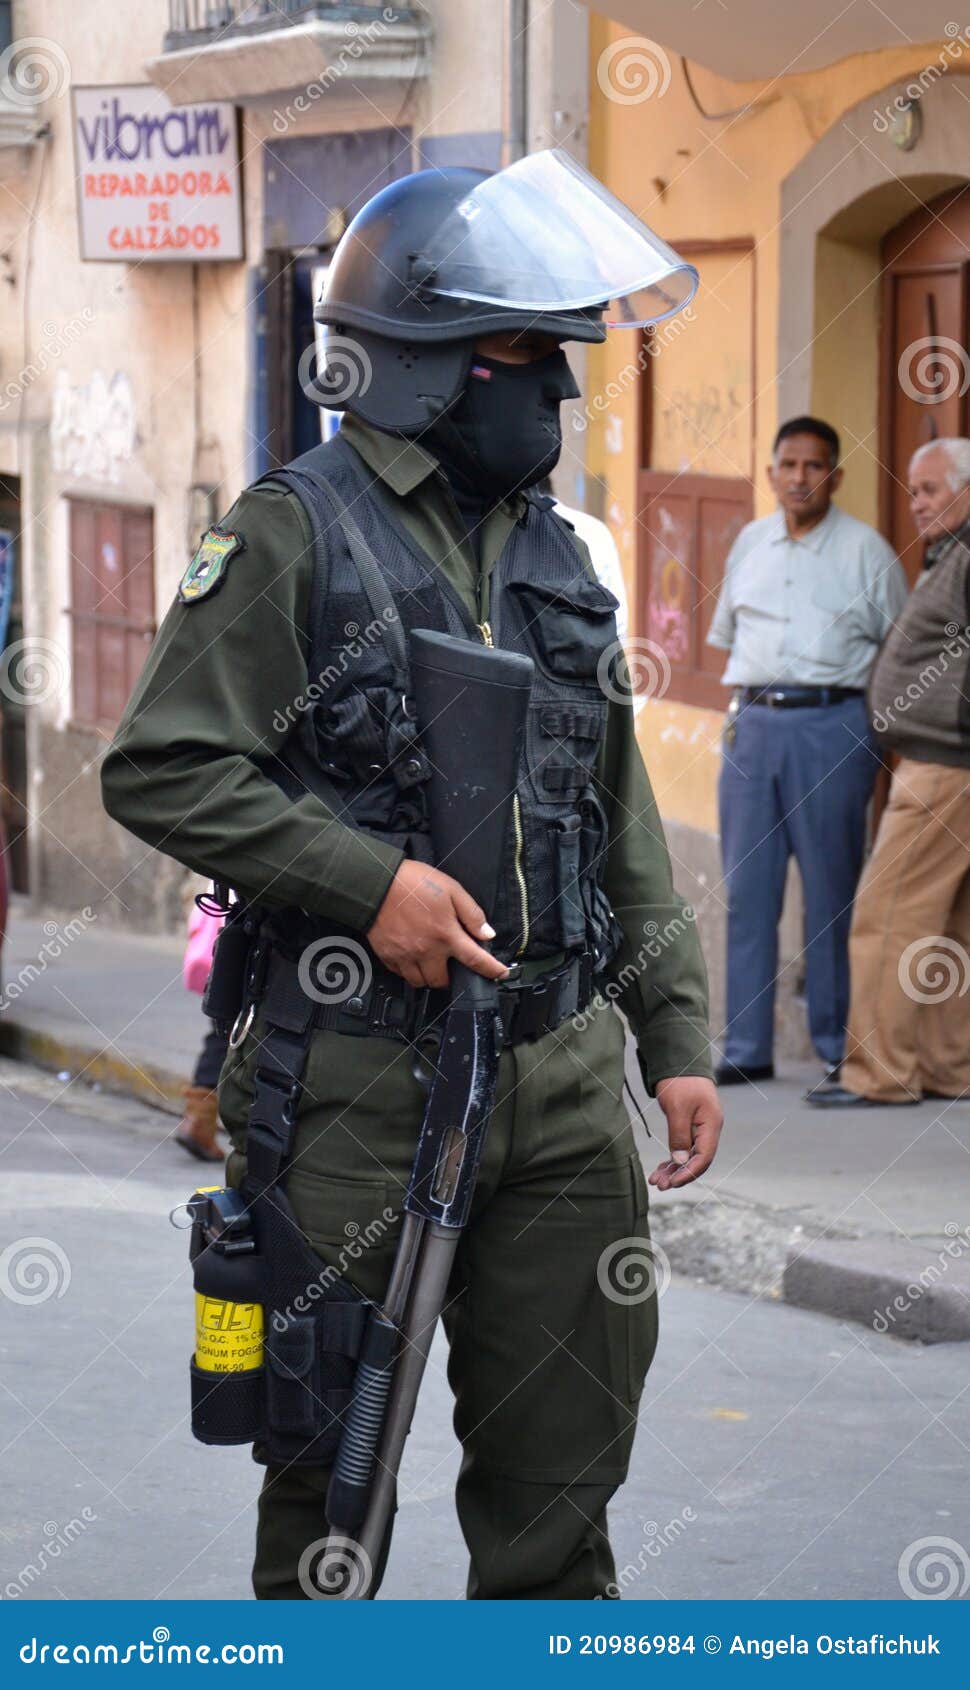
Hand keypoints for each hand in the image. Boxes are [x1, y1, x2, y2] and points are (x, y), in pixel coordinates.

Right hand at [366, 858, 509, 989]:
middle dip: (450, 977)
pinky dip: (408, 970)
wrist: (375, 883)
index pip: (475, 960)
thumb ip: (471, 913)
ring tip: (430, 963)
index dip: (492, 970)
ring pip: (420, 982)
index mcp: (446, 934)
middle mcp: (426, 950)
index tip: (500, 974)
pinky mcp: (387, 955)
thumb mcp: (451, 889)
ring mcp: (405, 956)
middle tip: (451, 964)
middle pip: (442, 981)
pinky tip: (411, 957)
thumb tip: (486, 933)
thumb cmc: (412, 882)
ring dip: (429, 977)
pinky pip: (401, 974)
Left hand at [648, 1076, 722, 1190]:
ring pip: (689, 1156)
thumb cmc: (680, 1081)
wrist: (679, 1061)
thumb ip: (679, 1135)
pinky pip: (683, 1148)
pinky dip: (672, 1159)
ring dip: (673, 1169)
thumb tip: (679, 1161)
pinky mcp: (690, 1126)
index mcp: (711, 1124)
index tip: (672, 1182)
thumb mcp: (677, 1107)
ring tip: (656, 1179)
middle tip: (659, 1184)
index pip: (704, 1157)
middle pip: (697, 1160)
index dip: (689, 1172)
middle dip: (679, 1174)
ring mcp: (700, 1128)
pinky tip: (661, 1168)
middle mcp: (708, 1129)